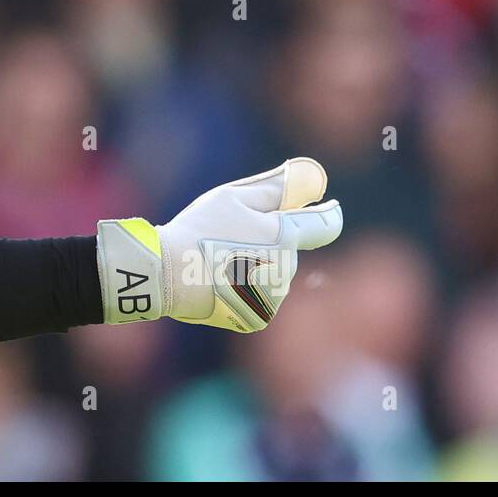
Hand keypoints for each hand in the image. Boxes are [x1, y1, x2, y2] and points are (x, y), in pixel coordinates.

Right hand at [95, 158, 342, 331]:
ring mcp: (273, 297)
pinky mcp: (259, 318)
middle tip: (228, 240)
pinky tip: (219, 285)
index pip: (325, 224)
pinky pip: (259, 298)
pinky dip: (244, 291)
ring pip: (273, 275)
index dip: (328, 215)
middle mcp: (286, 269)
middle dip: (268, 243)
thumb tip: (314, 178)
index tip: (329, 209)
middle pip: (289, 251)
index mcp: (284, 236)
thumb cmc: (200, 229)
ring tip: (217, 264)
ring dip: (255, 267)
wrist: (168, 275)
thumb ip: (277, 188)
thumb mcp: (233, 197)